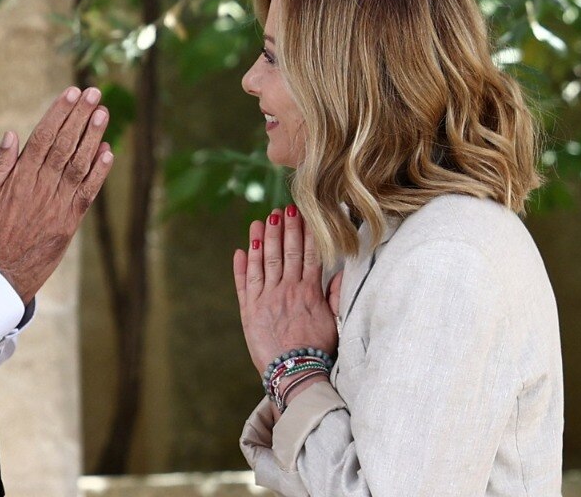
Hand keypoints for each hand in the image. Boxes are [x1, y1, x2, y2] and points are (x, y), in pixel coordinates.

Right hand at [0, 86, 113, 302]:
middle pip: (64, 144)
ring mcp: (58, 205)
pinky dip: (100, 172)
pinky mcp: (69, 222)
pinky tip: (108, 151)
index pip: (42, 137)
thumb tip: (12, 135)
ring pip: (79, 164)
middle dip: (80, 116)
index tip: (71, 93)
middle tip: (94, 92)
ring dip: (93, 136)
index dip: (59, 113)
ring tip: (103, 112)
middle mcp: (41, 188)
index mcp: (19, 179)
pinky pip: (88, 193)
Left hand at [233, 205, 337, 374]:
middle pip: (285, 251)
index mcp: (308, 291)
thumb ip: (334, 295)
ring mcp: (266, 298)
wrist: (294, 372)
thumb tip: (339, 273)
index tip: (303, 214)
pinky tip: (240, 250)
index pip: (308, 253)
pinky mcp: (249, 310)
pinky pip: (244, 283)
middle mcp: (286, 289)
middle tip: (283, 208)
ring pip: (263, 261)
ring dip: (261, 239)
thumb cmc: (317, 350)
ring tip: (260, 220)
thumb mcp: (333, 322)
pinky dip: (241, 266)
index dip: (305, 231)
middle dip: (284, 228)